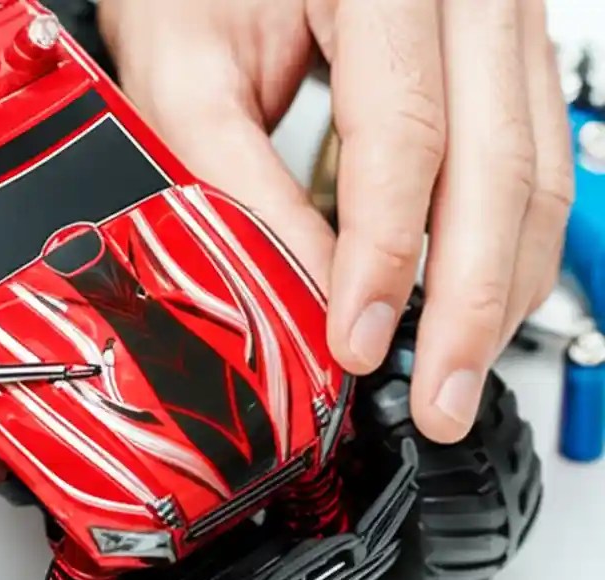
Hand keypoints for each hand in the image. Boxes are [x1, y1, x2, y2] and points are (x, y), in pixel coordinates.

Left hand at [99, 0, 573, 441]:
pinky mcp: (506, 53)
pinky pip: (535, 155)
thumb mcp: (186, 71)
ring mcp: (503, 16)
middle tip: (441, 398)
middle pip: (497, 163)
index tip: (359, 342)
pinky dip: (507, 242)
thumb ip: (235, 180)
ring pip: (536, 170)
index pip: (404, 135)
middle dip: (469, 302)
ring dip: (501, 286)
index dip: (384, 254)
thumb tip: (296, 290)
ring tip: (455, 371)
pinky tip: (474, 302)